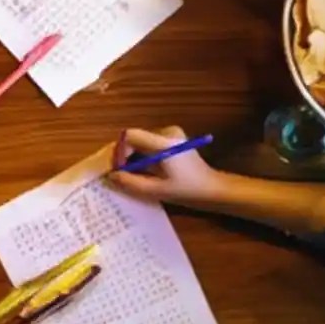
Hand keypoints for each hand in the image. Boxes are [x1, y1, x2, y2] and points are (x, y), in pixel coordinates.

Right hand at [107, 126, 223, 203]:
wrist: (213, 190)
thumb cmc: (188, 191)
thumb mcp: (157, 190)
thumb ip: (131, 182)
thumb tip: (110, 176)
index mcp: (164, 143)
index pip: (130, 135)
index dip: (120, 151)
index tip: (118, 169)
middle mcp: (167, 132)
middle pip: (134, 138)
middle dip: (124, 155)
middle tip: (119, 174)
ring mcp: (171, 135)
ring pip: (140, 141)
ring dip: (132, 157)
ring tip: (130, 174)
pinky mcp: (172, 140)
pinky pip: (148, 144)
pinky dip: (142, 156)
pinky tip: (143, 171)